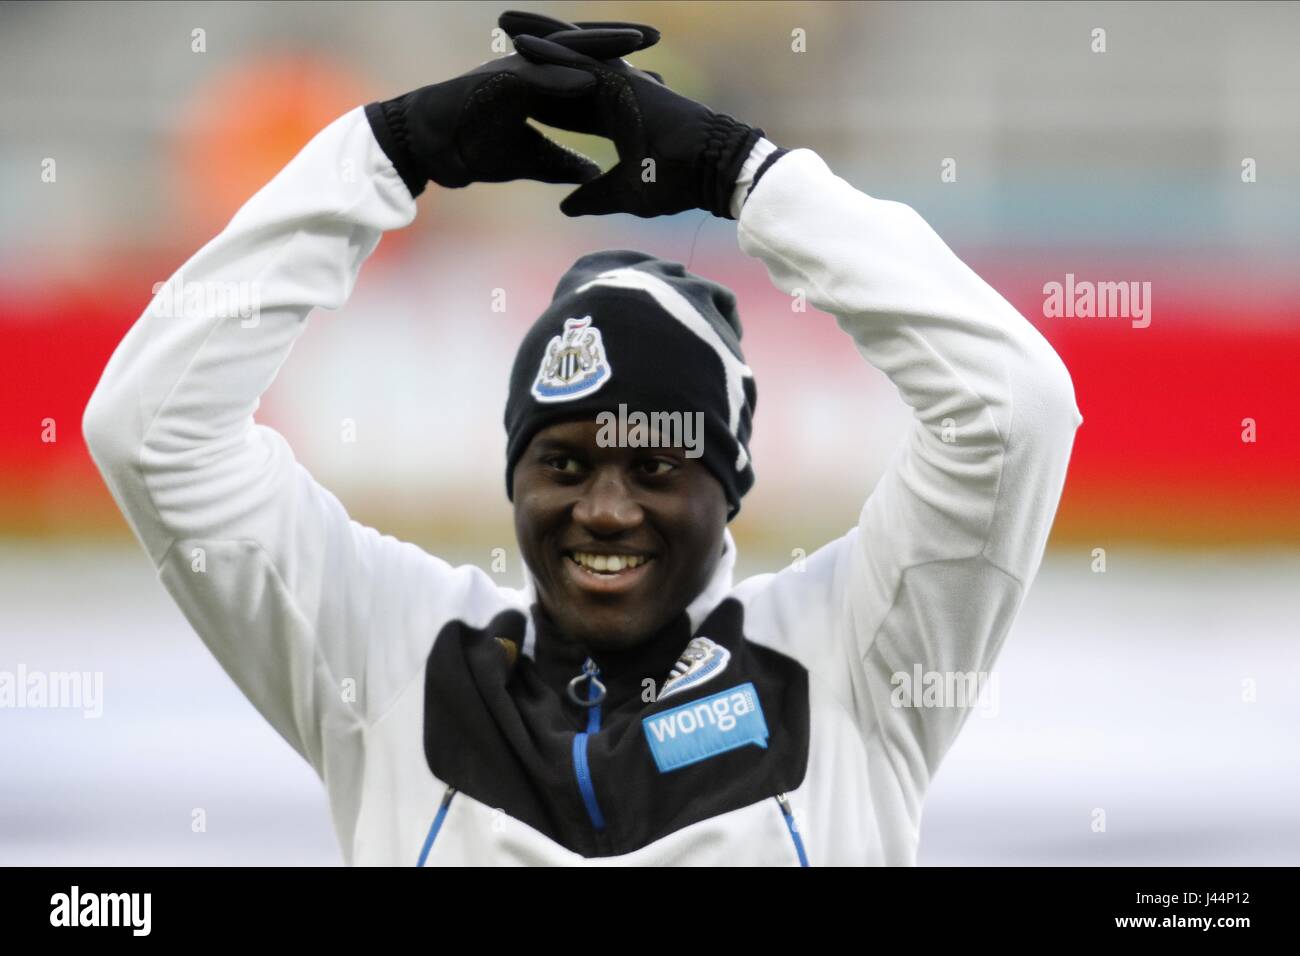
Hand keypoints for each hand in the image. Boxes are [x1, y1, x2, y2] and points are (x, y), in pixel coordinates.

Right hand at [366, 12, 664, 197]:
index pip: (589, 76)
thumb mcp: (531, 160)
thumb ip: (562, 163)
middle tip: (655, 34)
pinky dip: (559, 77)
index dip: (622, 75)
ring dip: (595, 47)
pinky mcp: (495, 82)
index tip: (659, 78)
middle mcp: (531, 71)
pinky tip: (585, 78)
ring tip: (630, 41)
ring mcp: (514, 72)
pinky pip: (533, 77)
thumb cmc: (474, 150)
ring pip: (561, 54)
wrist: (432, 151)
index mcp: (542, 86)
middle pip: (580, 53)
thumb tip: (595, 174)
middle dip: (617, 42)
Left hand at [511, 30, 764, 218]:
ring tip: (502, 21)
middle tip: (498, 31)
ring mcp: (621, 82)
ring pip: (571, 52)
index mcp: (615, 116)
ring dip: (536, 36)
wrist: (709, 173)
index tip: (510, 86)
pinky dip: (553, 51)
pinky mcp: (624, 81)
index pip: (569, 101)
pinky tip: (523, 43)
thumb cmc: (678, 184)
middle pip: (565, 65)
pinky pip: (582, 62)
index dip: (541, 91)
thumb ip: (594, 196)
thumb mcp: (625, 193)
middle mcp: (616, 92)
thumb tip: (566, 207)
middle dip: (533, 50)